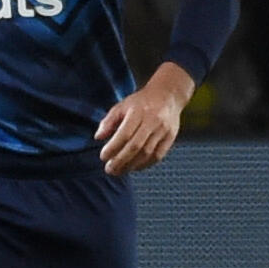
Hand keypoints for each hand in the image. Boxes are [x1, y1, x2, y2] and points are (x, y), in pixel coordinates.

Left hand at [94, 62, 192, 176]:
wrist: (168, 96)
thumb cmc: (140, 102)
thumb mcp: (121, 106)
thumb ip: (108, 121)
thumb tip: (98, 137)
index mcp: (138, 113)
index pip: (124, 134)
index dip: (113, 147)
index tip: (103, 157)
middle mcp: (152, 122)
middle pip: (136, 146)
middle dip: (121, 160)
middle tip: (109, 169)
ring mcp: (163, 130)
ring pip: (147, 153)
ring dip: (132, 165)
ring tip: (119, 171)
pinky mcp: (171, 137)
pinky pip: (158, 155)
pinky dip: (146, 164)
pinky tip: (134, 168)